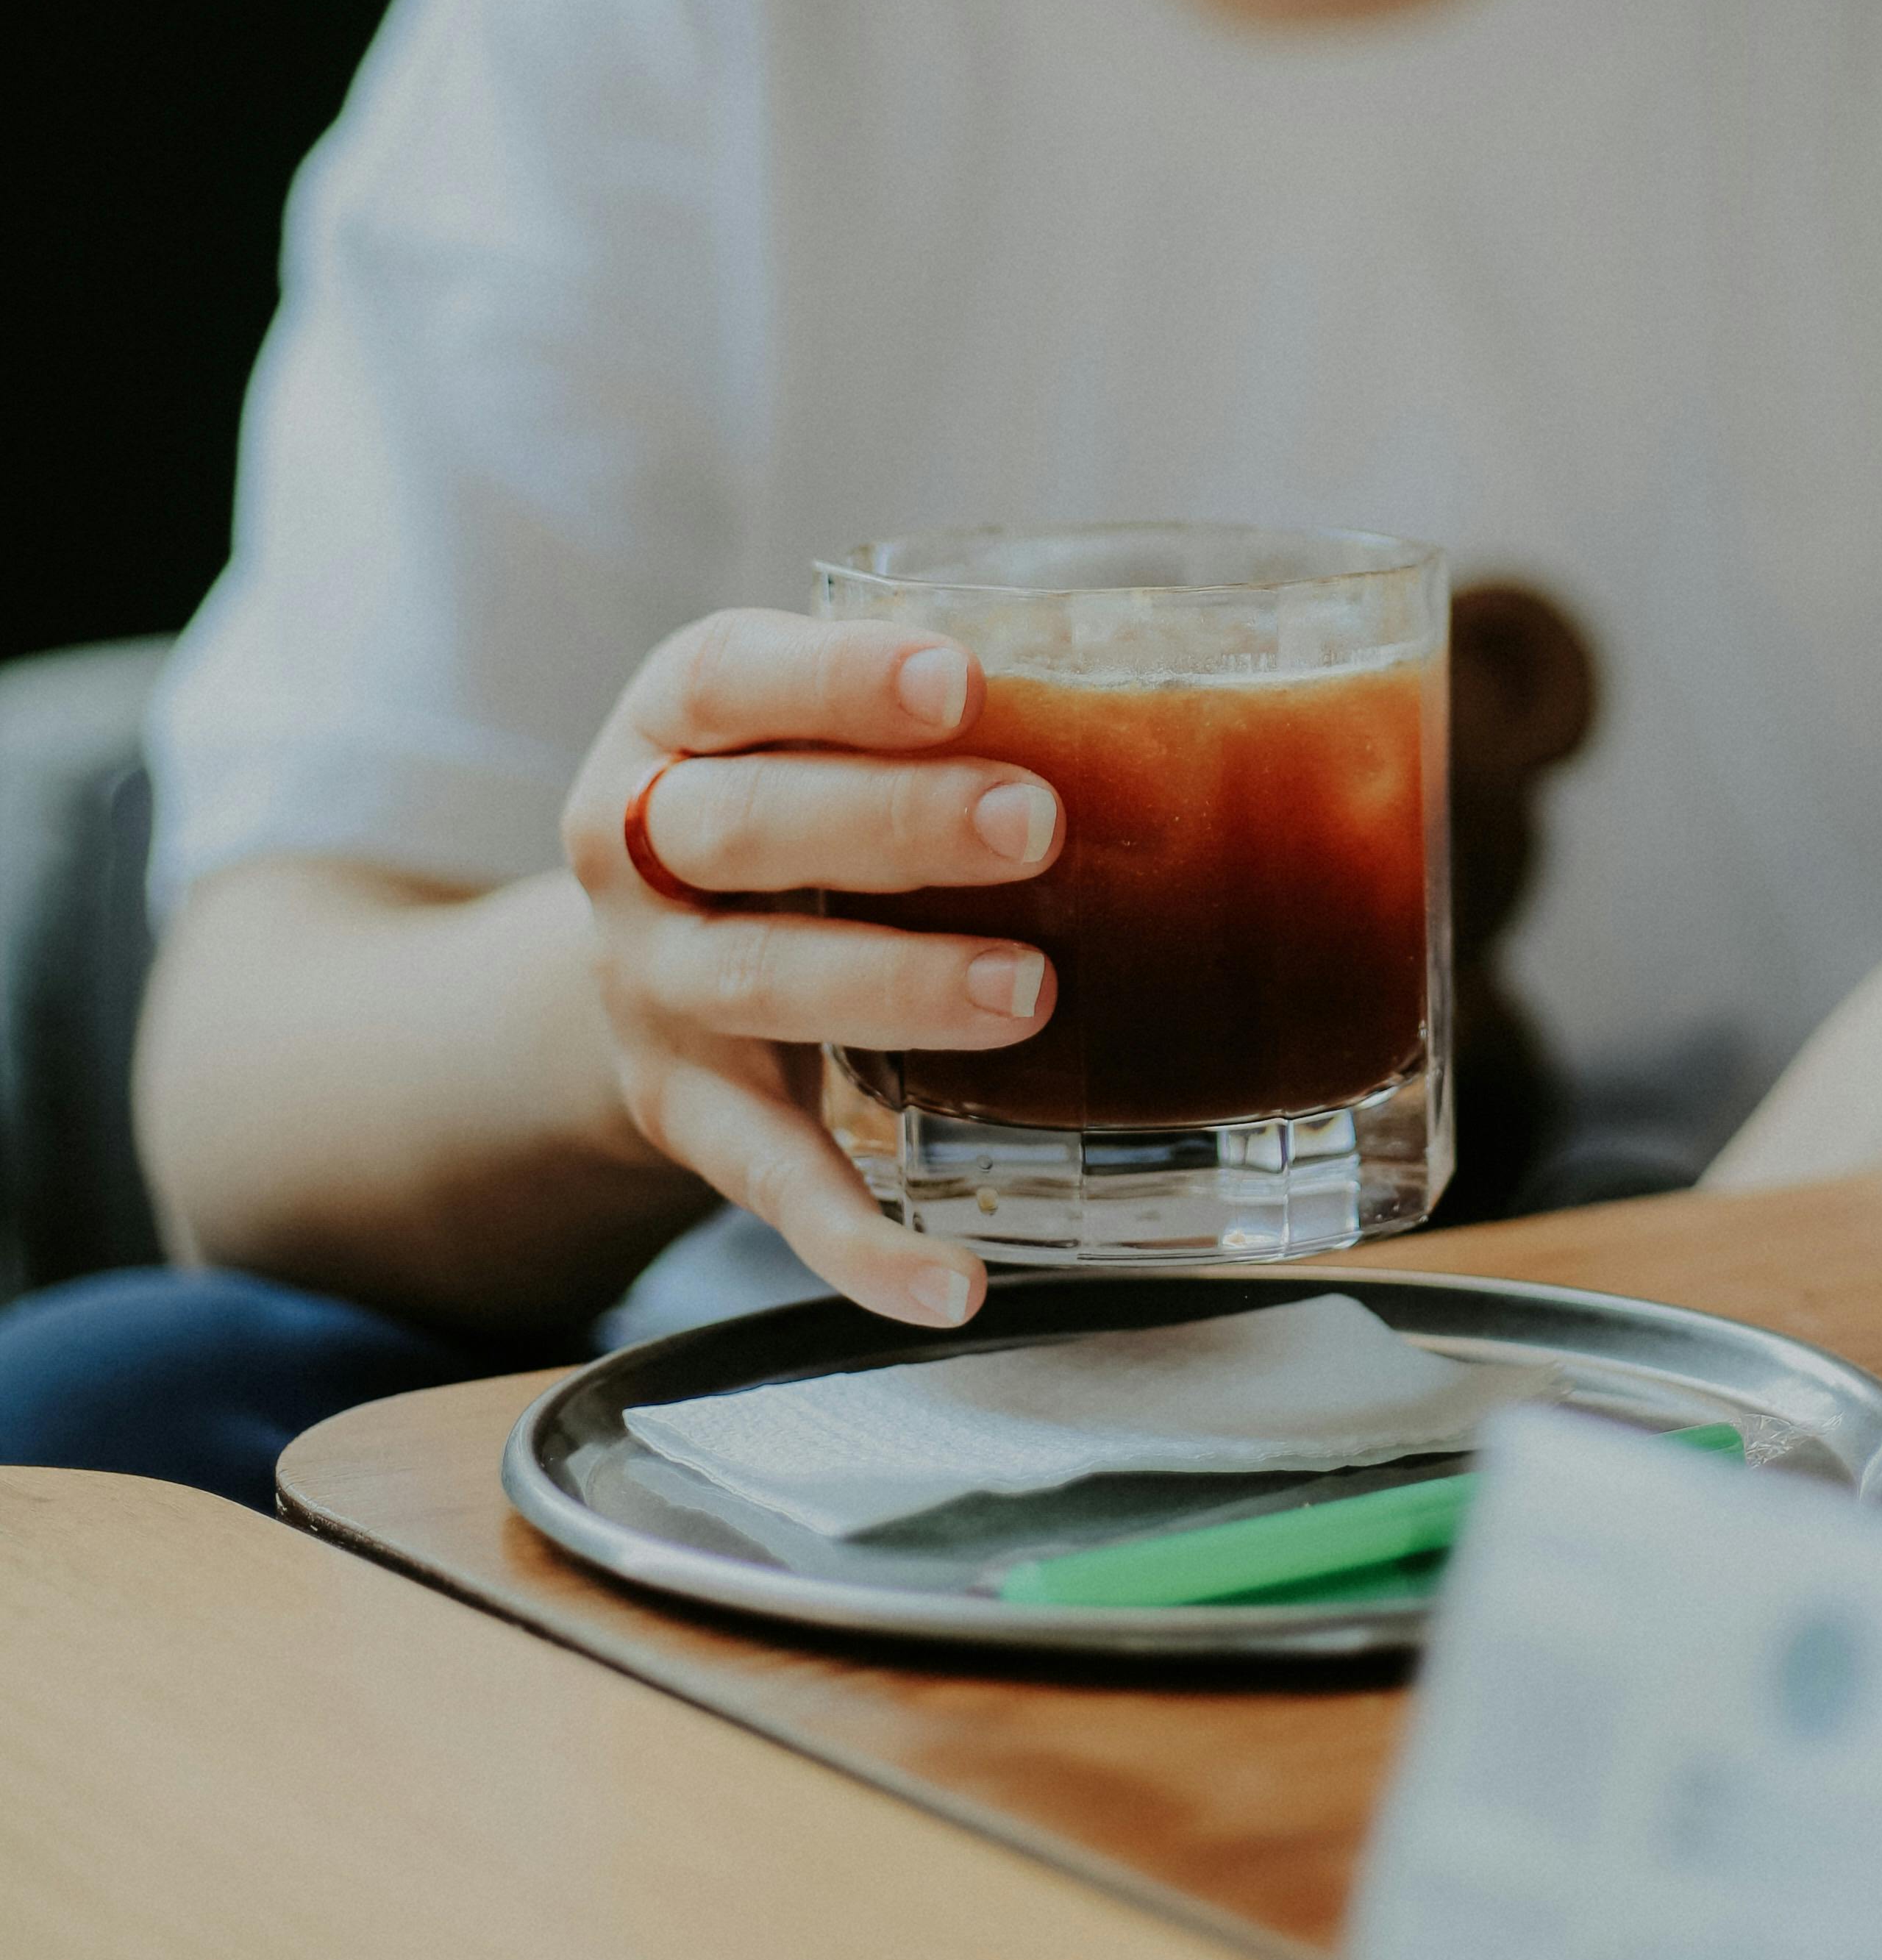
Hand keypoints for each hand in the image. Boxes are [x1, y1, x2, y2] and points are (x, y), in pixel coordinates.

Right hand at [562, 608, 1066, 1324]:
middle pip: (745, 828)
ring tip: (1027, 991)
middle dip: (894, 824)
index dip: (838, 677)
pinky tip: (953, 1281)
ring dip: (896, 988)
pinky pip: (771, 1184)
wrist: (648, 933)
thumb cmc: (786, 792)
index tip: (959, 678)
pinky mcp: (687, 1113)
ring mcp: (653, 988)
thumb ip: (932, 704)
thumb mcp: (808, 721)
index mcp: (673, 721)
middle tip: (1036, 821)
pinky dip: (859, 1243)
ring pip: (759, 984)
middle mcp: (636, 849)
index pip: (731, 679)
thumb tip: (1168, 704)